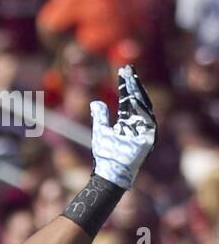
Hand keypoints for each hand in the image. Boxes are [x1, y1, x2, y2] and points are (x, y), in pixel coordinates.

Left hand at [90, 66, 156, 190]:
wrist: (110, 173)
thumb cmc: (105, 156)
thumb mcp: (100, 131)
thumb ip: (100, 117)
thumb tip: (95, 102)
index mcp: (127, 121)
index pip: (127, 98)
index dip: (125, 85)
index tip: (122, 70)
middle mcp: (137, 123)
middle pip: (136, 99)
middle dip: (132, 84)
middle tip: (127, 69)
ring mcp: (144, 130)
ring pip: (143, 106)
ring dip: (137, 92)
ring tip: (130, 79)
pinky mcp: (149, 138)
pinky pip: (147, 119)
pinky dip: (141, 109)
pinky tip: (134, 98)